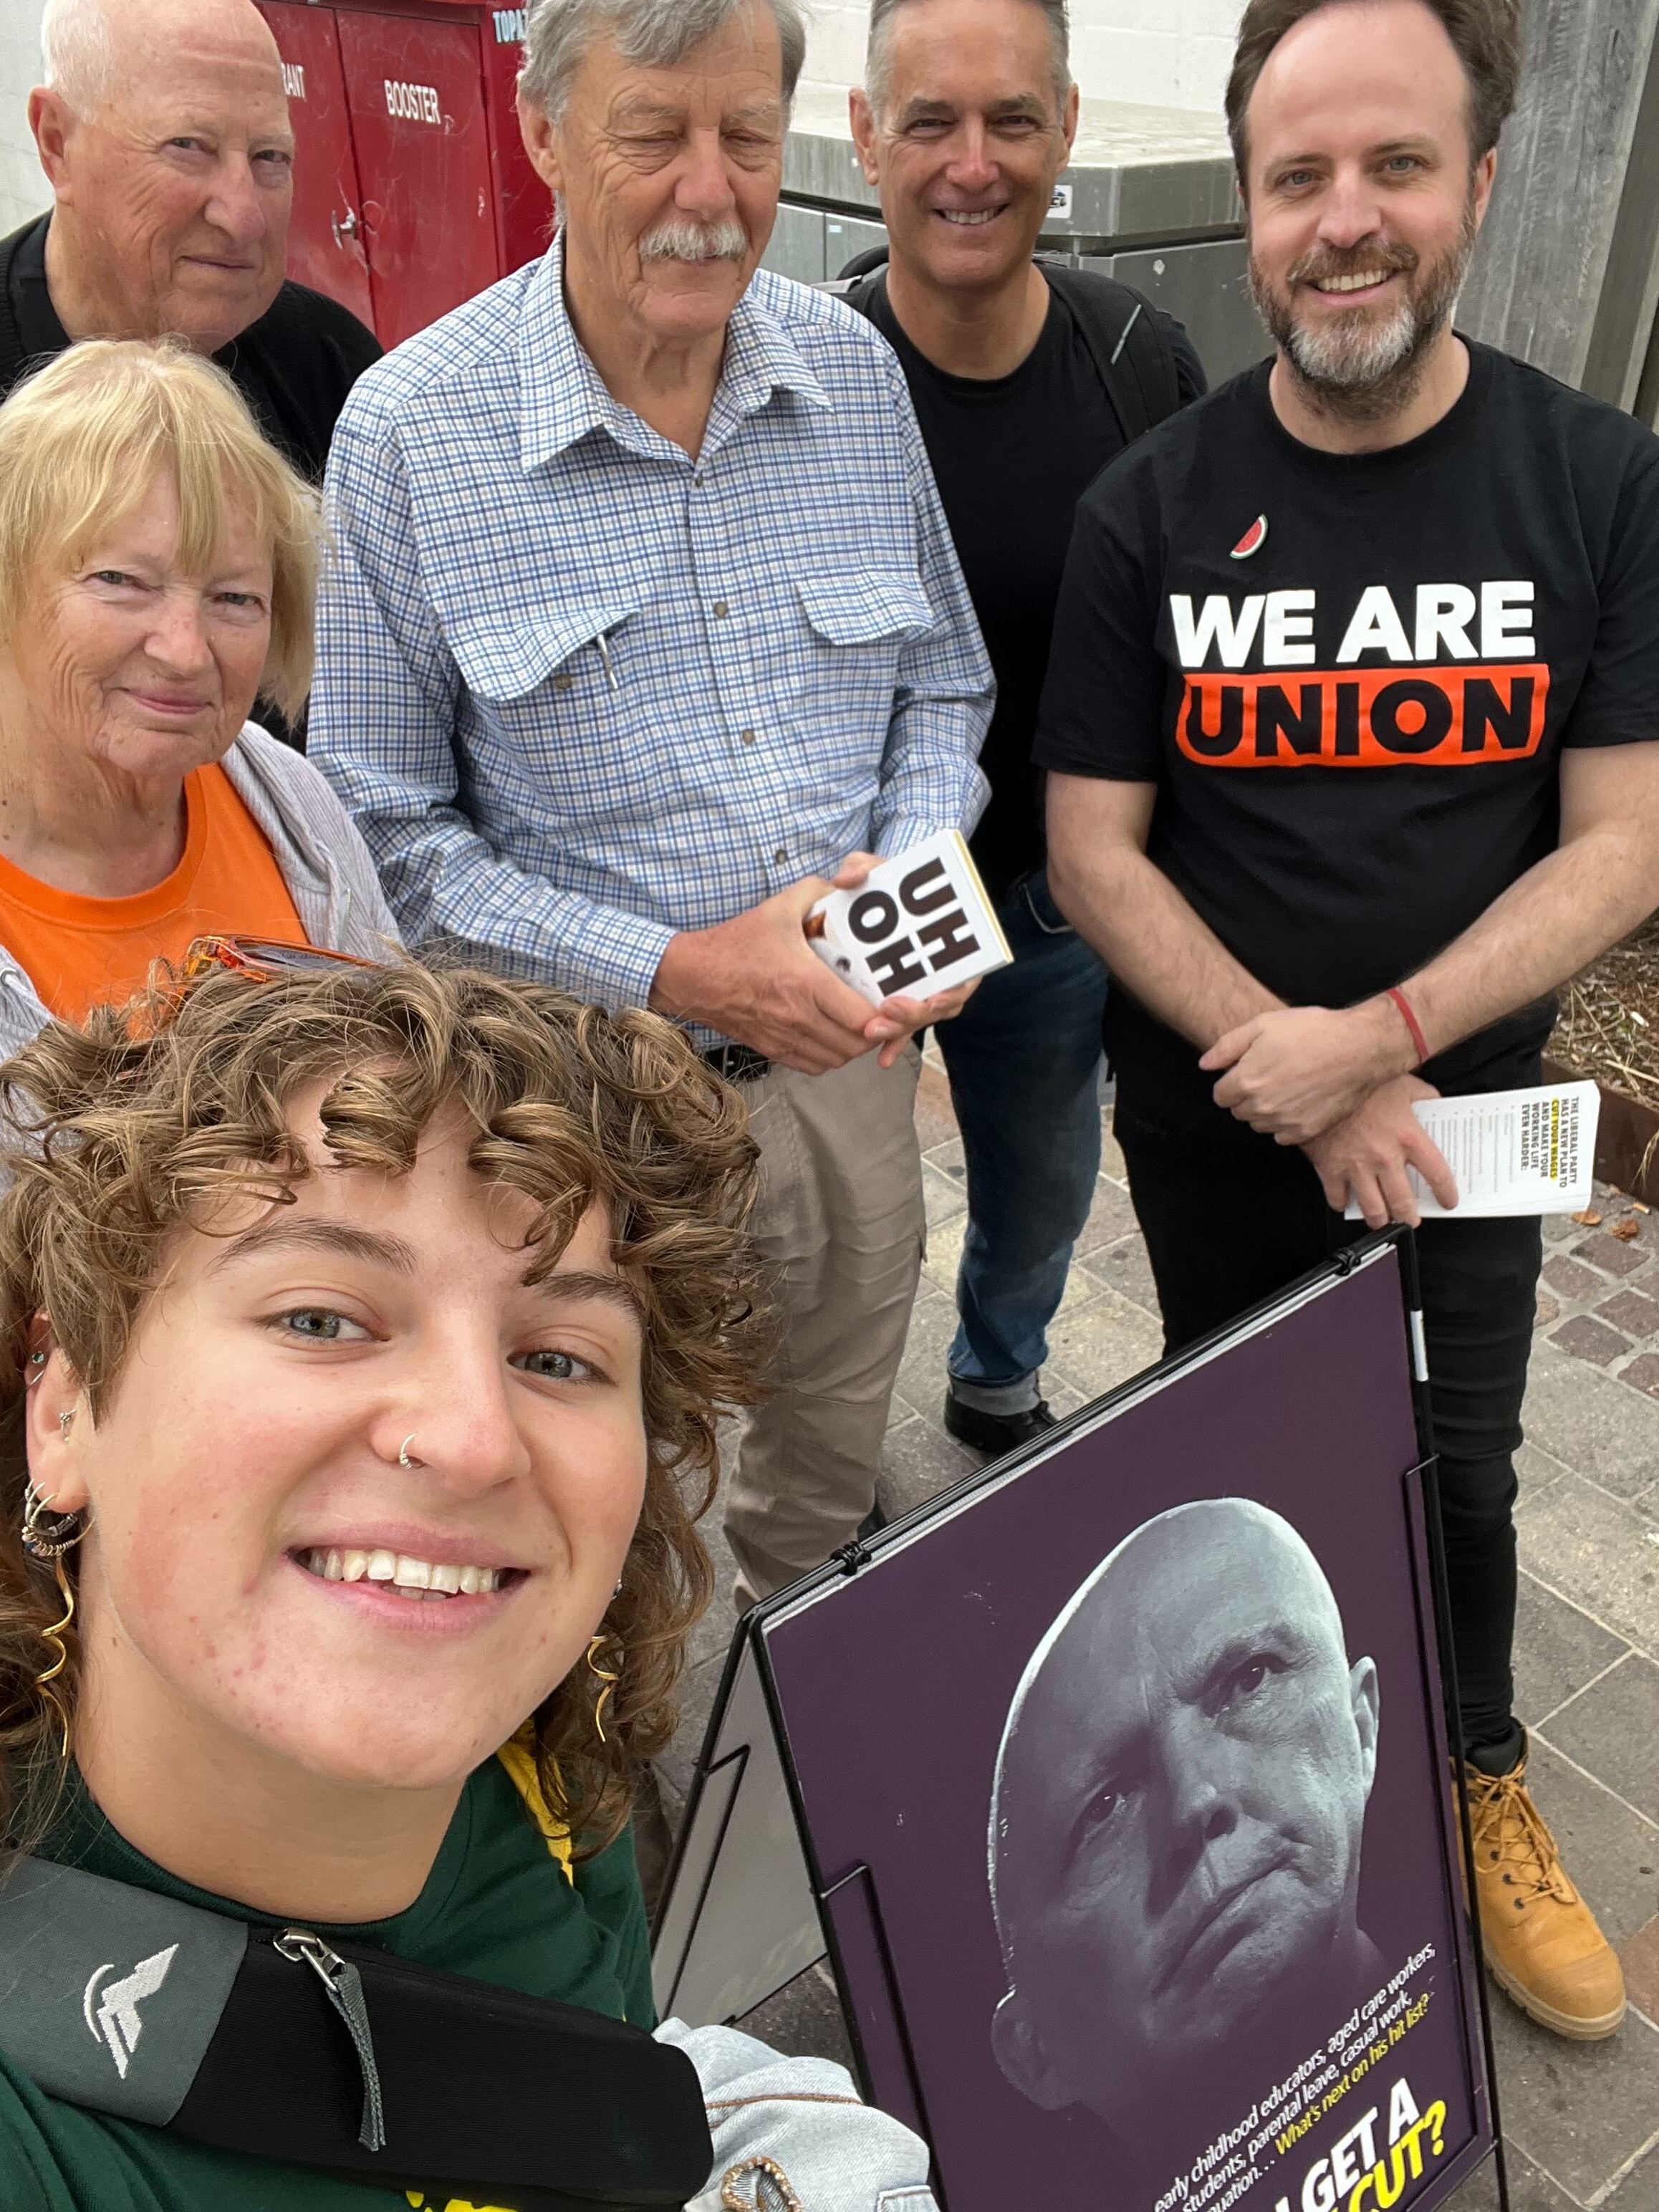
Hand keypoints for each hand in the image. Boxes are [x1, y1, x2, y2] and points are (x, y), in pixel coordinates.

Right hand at [650, 857, 882, 1074]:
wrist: (693, 975)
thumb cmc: (736, 942)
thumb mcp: (779, 907)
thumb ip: (816, 891)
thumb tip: (846, 884)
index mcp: (805, 983)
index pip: (861, 1018)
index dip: (883, 1017)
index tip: (890, 1004)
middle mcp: (798, 1017)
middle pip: (855, 1045)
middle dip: (874, 1032)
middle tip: (879, 1012)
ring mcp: (785, 1038)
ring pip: (837, 1059)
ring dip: (853, 1046)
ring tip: (857, 1024)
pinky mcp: (773, 1050)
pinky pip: (815, 1067)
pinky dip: (829, 1056)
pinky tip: (831, 1035)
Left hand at [803, 855, 980, 1070]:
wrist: (874, 899)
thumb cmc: (883, 883)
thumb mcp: (874, 866)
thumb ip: (862, 865)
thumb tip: (849, 879)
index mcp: (948, 938)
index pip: (963, 972)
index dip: (950, 990)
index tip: (930, 995)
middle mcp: (943, 968)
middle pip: (941, 1003)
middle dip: (915, 1014)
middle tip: (888, 1011)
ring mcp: (922, 988)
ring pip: (919, 1018)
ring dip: (898, 1029)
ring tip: (872, 1033)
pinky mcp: (901, 1000)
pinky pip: (902, 1027)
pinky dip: (892, 1042)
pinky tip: (881, 1058)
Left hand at [1202, 1000, 1414, 1142]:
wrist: (1359, 1047)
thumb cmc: (1312, 1031)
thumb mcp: (1264, 1024)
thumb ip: (1227, 1046)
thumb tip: (1205, 1065)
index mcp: (1247, 1080)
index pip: (1221, 1096)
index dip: (1232, 1082)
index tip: (1248, 1071)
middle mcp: (1262, 1106)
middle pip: (1239, 1111)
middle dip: (1247, 1096)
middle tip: (1271, 1074)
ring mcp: (1285, 1122)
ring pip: (1260, 1125)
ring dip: (1266, 1111)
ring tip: (1287, 1086)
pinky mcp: (1307, 1131)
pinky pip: (1282, 1136)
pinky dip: (1286, 1123)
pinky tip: (1300, 1101)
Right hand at [1302, 1075, 1457, 1228]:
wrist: (1319, 1082)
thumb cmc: (1361, 1083)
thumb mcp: (1402, 1082)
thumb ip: (1424, 1096)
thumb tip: (1436, 1104)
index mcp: (1408, 1137)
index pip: (1437, 1175)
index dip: (1446, 1193)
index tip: (1448, 1200)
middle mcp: (1384, 1158)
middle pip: (1403, 1203)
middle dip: (1410, 1217)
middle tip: (1411, 1219)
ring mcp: (1356, 1167)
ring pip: (1372, 1209)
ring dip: (1380, 1219)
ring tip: (1383, 1220)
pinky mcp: (1330, 1168)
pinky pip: (1337, 1198)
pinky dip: (1343, 1204)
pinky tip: (1346, 1201)